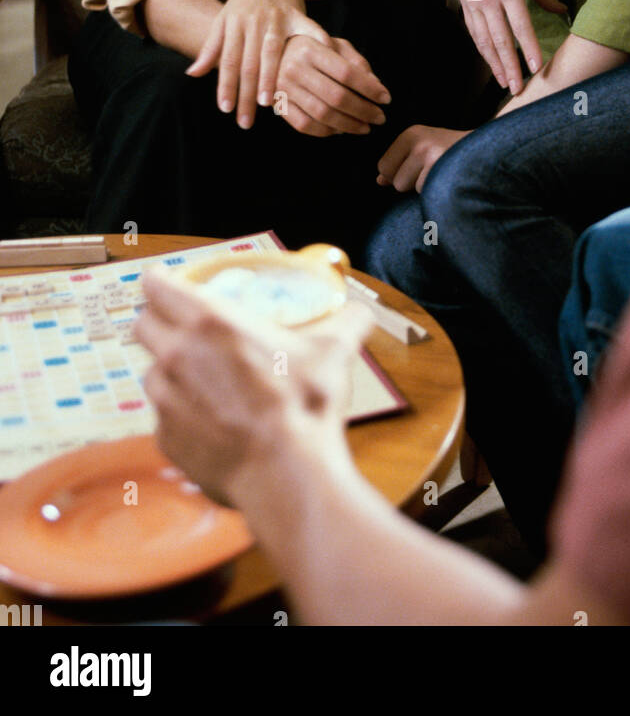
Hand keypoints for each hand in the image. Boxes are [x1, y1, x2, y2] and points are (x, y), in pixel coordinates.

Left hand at [136, 267, 372, 506]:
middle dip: (157, 323)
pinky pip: (163, 417)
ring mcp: (166, 400)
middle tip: (183, 331)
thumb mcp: (333, 351)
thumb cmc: (304, 405)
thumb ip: (347, 322)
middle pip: (142, 325)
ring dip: (170, 372)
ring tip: (204, 382)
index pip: (156, 286)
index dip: (159, 283)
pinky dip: (181, 415)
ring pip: (151, 372)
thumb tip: (361, 312)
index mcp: (209, 322)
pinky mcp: (165, 438)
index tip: (167, 286)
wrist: (285, 473)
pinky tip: (212, 422)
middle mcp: (177, 355)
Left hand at [185, 0, 323, 127]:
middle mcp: (253, 22)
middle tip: (245, 121)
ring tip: (266, 102)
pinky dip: (317, 43)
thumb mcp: (224, 20)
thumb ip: (210, 48)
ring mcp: (276, 18)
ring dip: (268, 77)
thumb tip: (192, 74)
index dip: (225, 86)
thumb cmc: (246, 3)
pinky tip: (320, 62)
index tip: (225, 110)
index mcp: (233, 25)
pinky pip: (308, 30)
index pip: (228, 61)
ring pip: (271, 52)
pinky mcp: (297, 15)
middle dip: (245, 94)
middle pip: (247, 63)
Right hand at [273, 32, 391, 136]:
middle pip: (336, 97)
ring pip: (322, 115)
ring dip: (349, 125)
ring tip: (365, 127)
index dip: (369, 88)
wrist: (273, 54)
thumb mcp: (335, 45)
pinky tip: (340, 130)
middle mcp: (295, 68)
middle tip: (379, 118)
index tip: (386, 98)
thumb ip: (356, 62)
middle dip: (363, 111)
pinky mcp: (278, 105)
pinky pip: (305, 125)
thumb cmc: (312, 48)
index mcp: (311, 49)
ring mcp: (284, 89)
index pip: (347, 73)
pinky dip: (326, 132)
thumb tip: (376, 86)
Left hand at [377, 125, 470, 192]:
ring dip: (425, 189)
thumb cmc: (452, 153)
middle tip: (433, 171)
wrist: (490, 151)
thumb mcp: (424, 150)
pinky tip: (449, 180)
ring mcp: (432, 155)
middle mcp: (419, 141)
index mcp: (411, 134)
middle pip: (394, 180)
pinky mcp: (443, 170)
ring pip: (409, 188)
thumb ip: (400, 163)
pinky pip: (427, 193)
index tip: (419, 167)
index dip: (398, 174)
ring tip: (443, 174)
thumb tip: (379, 180)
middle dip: (410, 184)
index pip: (383, 166)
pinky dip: (436, 193)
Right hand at [449, 0, 566, 94]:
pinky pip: (474, 32)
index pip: (521, 25)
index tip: (537, 68)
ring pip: (484, 40)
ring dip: (495, 64)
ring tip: (505, 83)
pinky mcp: (464, 3)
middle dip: (510, 67)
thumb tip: (561, 10)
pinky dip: (483, 50)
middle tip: (519, 89)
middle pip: (500, 40)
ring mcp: (473, 2)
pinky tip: (491, 62)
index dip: (530, 49)